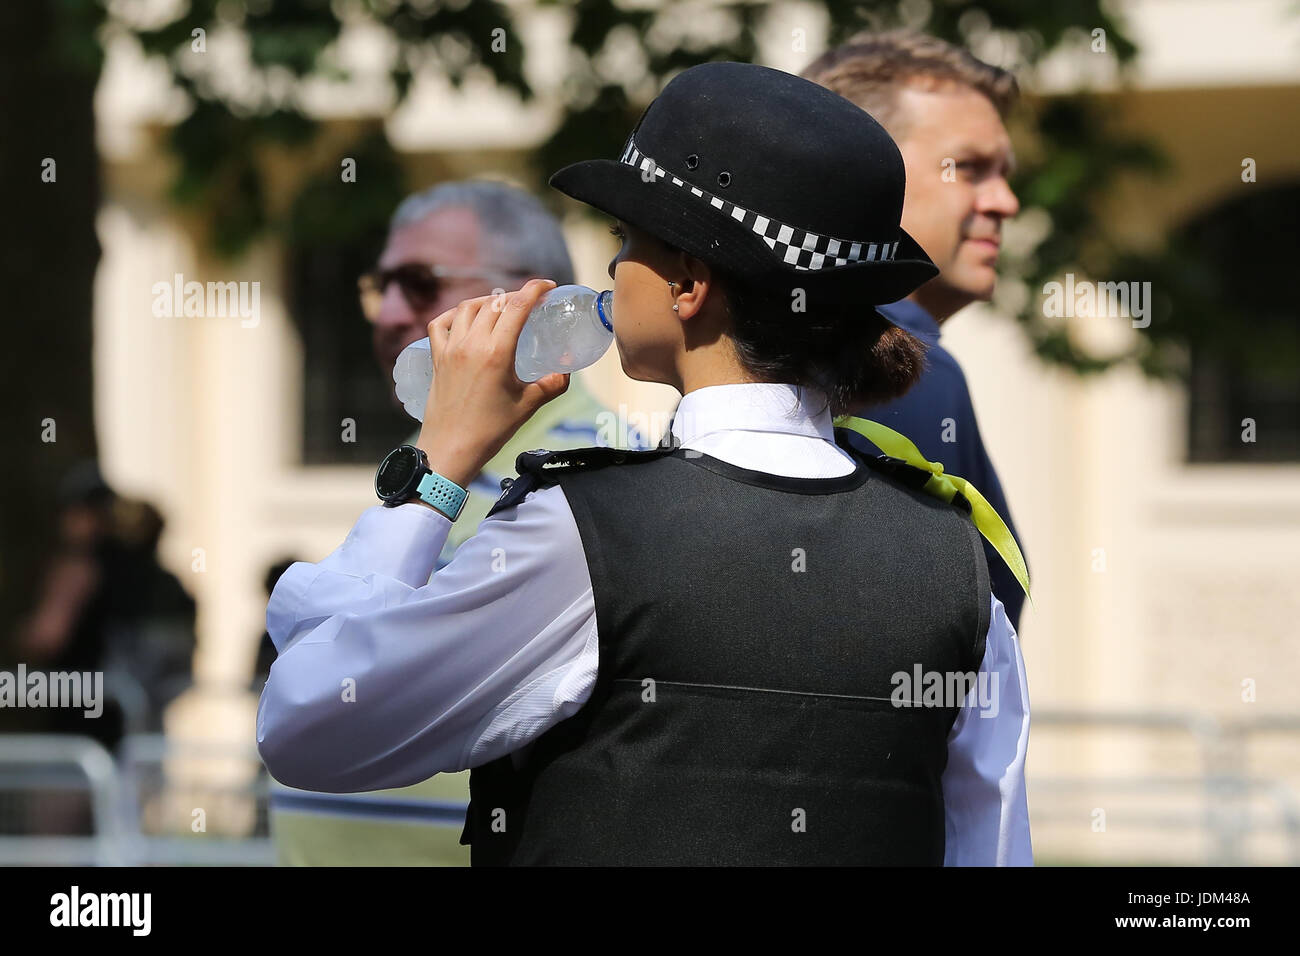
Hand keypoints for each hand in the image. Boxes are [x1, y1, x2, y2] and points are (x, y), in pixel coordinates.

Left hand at [415, 278, 569, 488]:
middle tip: (529, 302)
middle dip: (515, 296)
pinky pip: (440, 324)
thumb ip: (551, 385)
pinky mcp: (437, 358)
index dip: (534, 289)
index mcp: (496, 352)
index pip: (517, 306)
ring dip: (487, 301)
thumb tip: (566, 371)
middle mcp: (471, 344)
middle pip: (494, 303)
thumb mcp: (528, 406)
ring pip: (467, 308)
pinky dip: (454, 315)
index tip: (547, 286)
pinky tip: (464, 319)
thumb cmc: (490, 430)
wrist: (451, 449)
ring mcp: (450, 349)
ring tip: (500, 307)